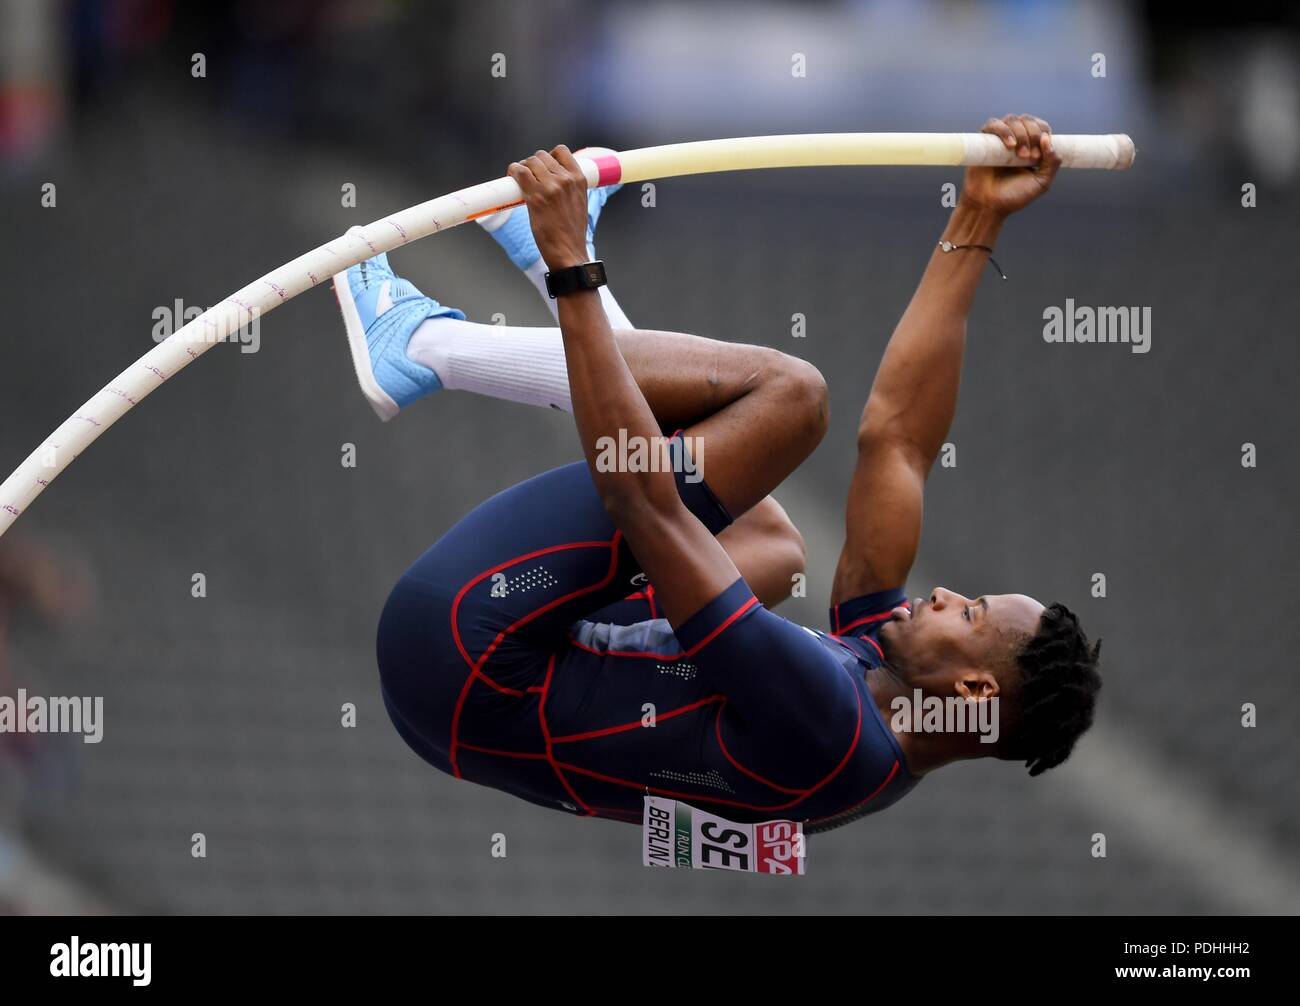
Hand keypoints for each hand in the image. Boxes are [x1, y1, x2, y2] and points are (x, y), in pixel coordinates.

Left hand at [507, 145, 590, 270]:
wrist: (568, 252)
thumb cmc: (571, 232)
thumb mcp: (578, 202)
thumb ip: (568, 187)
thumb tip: (549, 177)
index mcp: (579, 179)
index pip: (561, 151)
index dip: (548, 156)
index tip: (543, 167)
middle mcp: (566, 179)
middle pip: (542, 155)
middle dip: (532, 164)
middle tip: (528, 177)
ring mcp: (551, 187)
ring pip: (530, 162)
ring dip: (522, 168)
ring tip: (520, 180)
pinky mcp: (536, 197)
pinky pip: (519, 172)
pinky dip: (513, 172)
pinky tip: (512, 179)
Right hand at [961, 114, 1061, 216]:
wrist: (989, 206)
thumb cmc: (1013, 197)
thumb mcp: (1041, 182)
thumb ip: (1052, 163)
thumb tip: (1047, 139)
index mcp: (1031, 147)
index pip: (1041, 126)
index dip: (1043, 134)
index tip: (1040, 155)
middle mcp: (1015, 139)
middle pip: (1028, 120)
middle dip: (1033, 135)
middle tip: (1031, 157)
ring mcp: (999, 139)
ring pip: (1012, 119)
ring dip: (1021, 133)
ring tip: (1020, 155)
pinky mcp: (984, 141)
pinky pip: (993, 124)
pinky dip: (1003, 130)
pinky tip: (1010, 144)